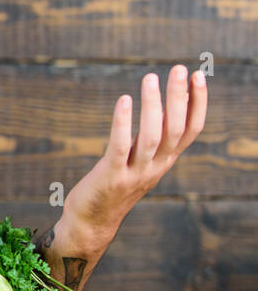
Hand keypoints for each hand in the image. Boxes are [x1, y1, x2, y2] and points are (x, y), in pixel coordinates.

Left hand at [62, 64, 207, 253]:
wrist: (91, 221)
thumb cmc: (114, 185)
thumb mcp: (140, 162)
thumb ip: (153, 139)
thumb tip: (166, 105)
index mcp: (165, 161)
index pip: (191, 130)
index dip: (198, 104)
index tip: (199, 76)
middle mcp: (156, 167)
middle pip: (175, 129)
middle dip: (179, 97)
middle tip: (178, 69)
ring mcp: (134, 173)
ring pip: (152, 136)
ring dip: (153, 105)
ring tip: (151, 78)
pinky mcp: (111, 176)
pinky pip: (120, 146)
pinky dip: (123, 123)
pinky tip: (124, 100)